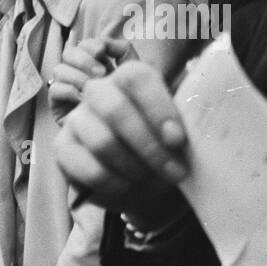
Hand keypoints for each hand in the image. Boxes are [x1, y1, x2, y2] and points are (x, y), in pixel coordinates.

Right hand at [49, 36, 127, 123]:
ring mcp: (67, 87)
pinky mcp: (57, 104)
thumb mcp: (132, 74)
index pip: (84, 44)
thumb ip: (124, 52)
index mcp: (96, 63)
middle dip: (83, 59)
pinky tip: (83, 99)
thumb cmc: (129, 105)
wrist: (122, 135)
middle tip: (100, 73)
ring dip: (77, 75)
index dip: (90, 44)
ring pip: (59, 69)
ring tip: (93, 87)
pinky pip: (54, 89)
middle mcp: (79, 72)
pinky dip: (68, 90)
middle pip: (69, 52)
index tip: (102, 51)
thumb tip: (106, 40)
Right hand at [54, 60, 189, 222]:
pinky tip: (129, 187)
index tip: (178, 140)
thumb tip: (203, 122)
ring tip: (151, 179)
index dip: (158, 107)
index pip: (137, 78)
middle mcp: (97, 92)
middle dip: (148, 145)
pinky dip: (116, 184)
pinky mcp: (62, 148)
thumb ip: (187, 123)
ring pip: (102, 142)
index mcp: (128, 79)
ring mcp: (76, 119)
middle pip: (114, 109)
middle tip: (174, 171)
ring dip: (135, 167)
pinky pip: (89, 168)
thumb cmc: (163, 151)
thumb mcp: (180, 134)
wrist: (141, 182)